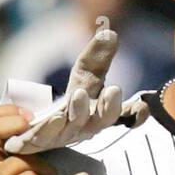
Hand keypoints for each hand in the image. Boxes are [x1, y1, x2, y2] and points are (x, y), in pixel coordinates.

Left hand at [3, 29, 148, 153]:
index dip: (135, 113)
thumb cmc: (67, 108)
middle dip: (109, 107)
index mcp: (99, 116)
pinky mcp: (36, 141)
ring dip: (79, 111)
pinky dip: (50, 129)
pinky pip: (43, 137)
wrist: (32, 132)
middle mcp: (84, 128)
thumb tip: (109, 33)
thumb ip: (97, 61)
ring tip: (80, 94)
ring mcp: (61, 137)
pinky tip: (55, 117)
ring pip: (74, 126)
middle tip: (114, 89)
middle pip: (101, 120)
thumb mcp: (83, 81)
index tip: (142, 106)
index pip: (121, 115)